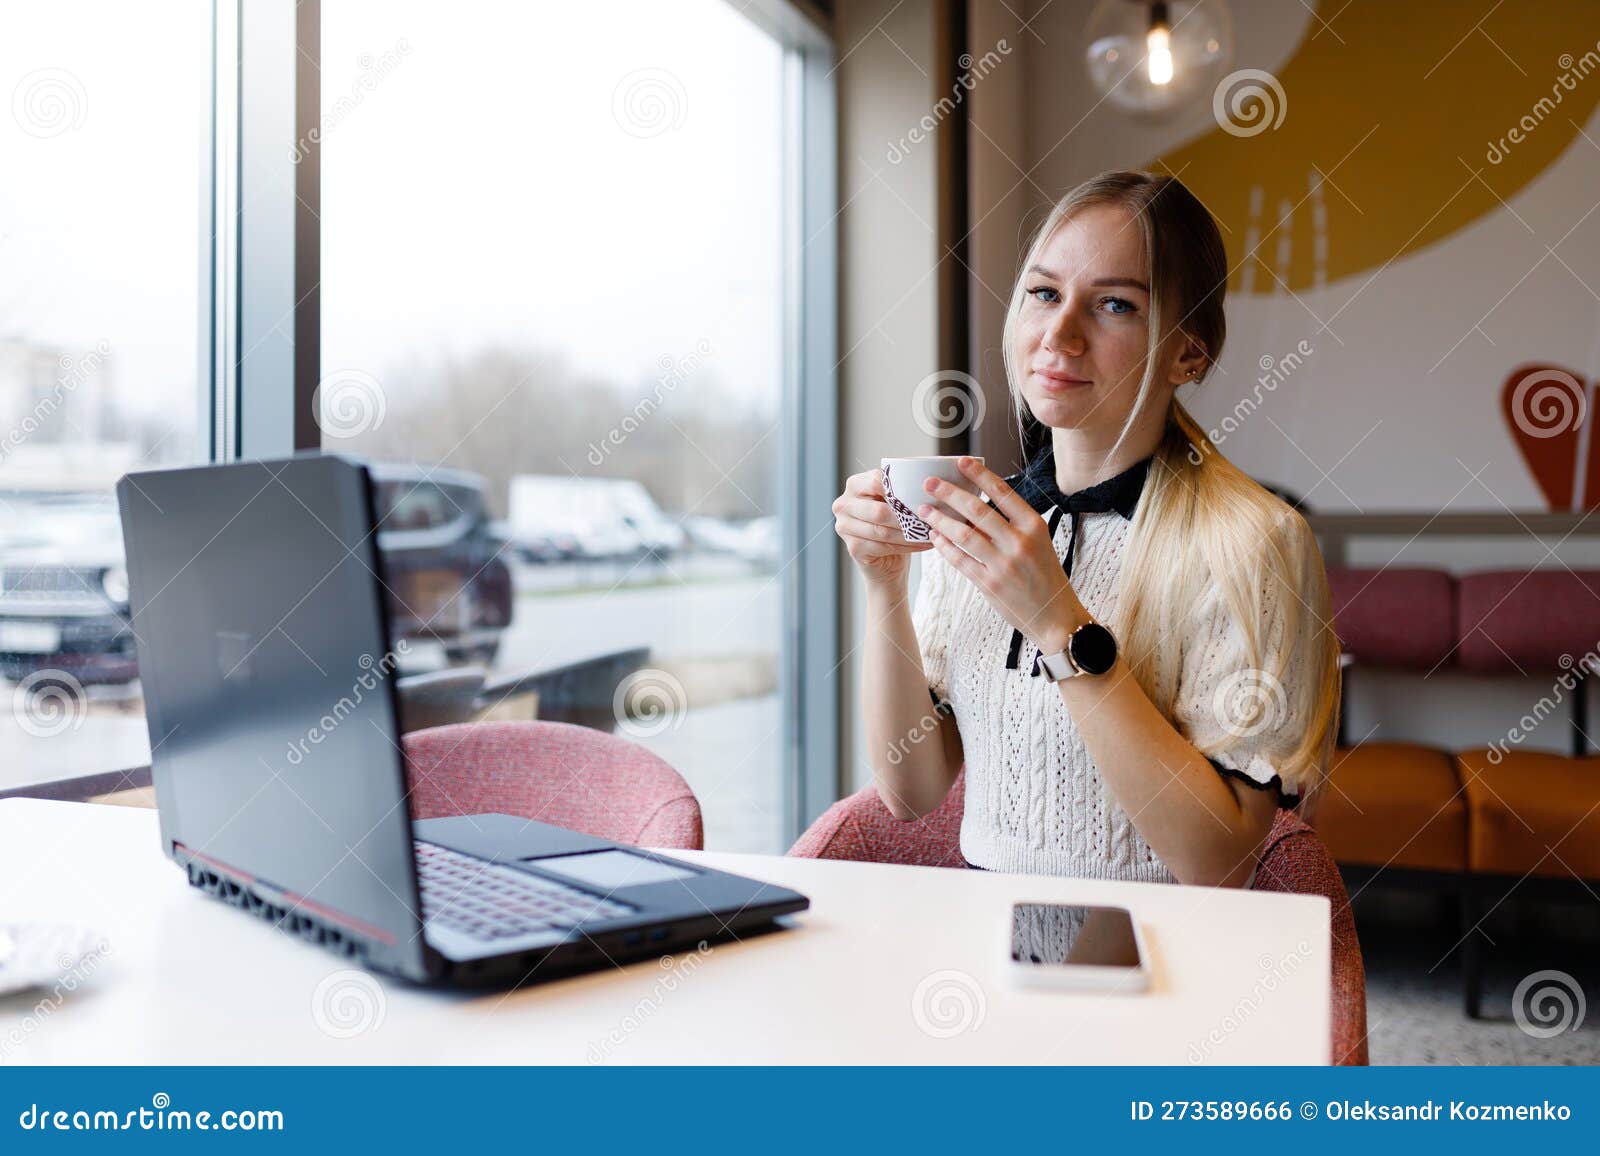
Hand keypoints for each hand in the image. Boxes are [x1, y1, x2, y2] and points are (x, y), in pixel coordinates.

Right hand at [832, 467, 931, 584]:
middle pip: (879, 511)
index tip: (925, 497)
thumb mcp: (896, 500)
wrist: (885, 556)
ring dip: (909, 534)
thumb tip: (931, 478)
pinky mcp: (852, 547)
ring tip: (929, 533)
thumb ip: (903, 488)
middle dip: (907, 518)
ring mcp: (844, 527)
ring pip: (882, 531)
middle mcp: (844, 504)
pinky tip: (922, 544)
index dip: (901, 490)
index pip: (877, 482)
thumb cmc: (893, 522)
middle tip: (930, 519)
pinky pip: (883, 547)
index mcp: (854, 484)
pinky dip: (906, 546)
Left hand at [918, 457, 1088, 651]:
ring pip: (963, 534)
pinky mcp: (990, 584)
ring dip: (940, 520)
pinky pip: (960, 560)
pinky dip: (944, 546)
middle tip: (930, 482)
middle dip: (949, 493)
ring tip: (924, 510)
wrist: (1055, 617)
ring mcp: (1003, 565)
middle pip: (977, 510)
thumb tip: (975, 505)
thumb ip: (1012, 525)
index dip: (979, 475)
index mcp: (1034, 526)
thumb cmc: (1045, 576)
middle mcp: (1019, 542)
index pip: (1003, 492)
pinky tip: (935, 536)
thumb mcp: (1039, 543)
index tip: (960, 461)